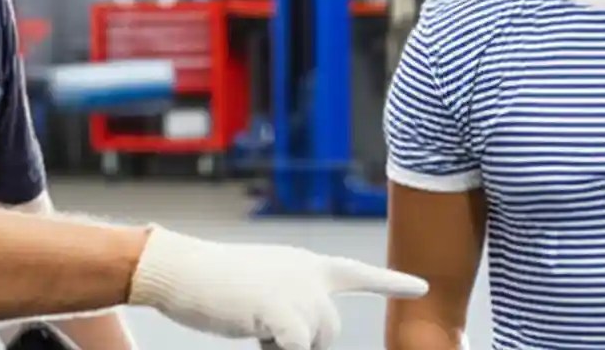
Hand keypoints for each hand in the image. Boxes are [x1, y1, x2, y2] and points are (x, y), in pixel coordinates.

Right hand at [127, 226, 427, 349]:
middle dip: (299, 342)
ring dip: (282, 345)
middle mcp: (310, 274)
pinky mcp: (284, 312)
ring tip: (250, 318)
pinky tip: (251, 326)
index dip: (390, 283)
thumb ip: (295, 301)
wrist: (182, 269)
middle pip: (328, 331)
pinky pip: (296, 349)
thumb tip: (308, 336)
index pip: (356, 274)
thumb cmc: (214, 282)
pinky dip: (275, 348)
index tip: (422, 286)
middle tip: (258, 322)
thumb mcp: (265, 285)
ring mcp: (299, 292)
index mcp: (306, 264)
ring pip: (314, 343)